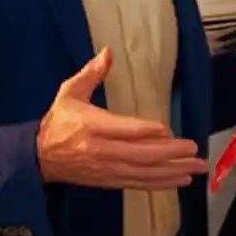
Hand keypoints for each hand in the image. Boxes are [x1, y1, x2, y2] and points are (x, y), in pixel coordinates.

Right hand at [36, 47, 206, 189]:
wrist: (39, 157)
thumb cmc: (59, 121)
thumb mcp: (70, 92)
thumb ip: (91, 73)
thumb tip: (108, 52)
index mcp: (90, 126)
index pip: (120, 129)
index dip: (142, 131)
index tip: (165, 129)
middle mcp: (100, 150)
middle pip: (138, 154)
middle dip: (169, 153)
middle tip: (194, 149)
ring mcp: (106, 169)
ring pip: (143, 172)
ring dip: (172, 171)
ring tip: (196, 168)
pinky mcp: (109, 181)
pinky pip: (139, 184)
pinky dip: (161, 183)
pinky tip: (180, 180)